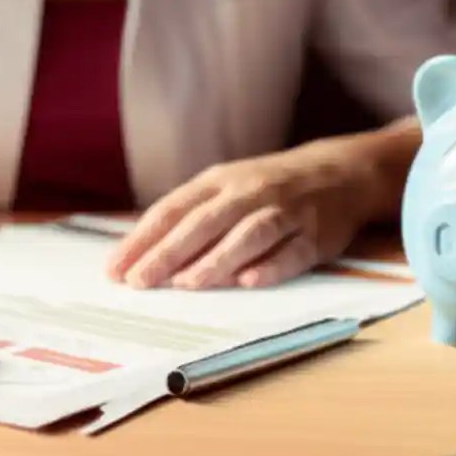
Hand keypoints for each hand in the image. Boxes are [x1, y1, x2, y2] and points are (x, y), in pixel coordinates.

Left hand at [108, 137, 379, 289]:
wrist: (340, 172)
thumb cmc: (267, 186)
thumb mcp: (225, 187)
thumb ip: (188, 217)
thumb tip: (142, 255)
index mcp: (219, 181)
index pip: (173, 210)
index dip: (143, 240)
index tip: (116, 269)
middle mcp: (250, 192)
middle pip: (205, 222)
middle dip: (169, 252)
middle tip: (140, 281)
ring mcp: (285, 212)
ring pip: (248, 234)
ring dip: (217, 259)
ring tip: (187, 284)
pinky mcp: (316, 235)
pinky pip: (292, 252)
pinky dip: (270, 267)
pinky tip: (248, 282)